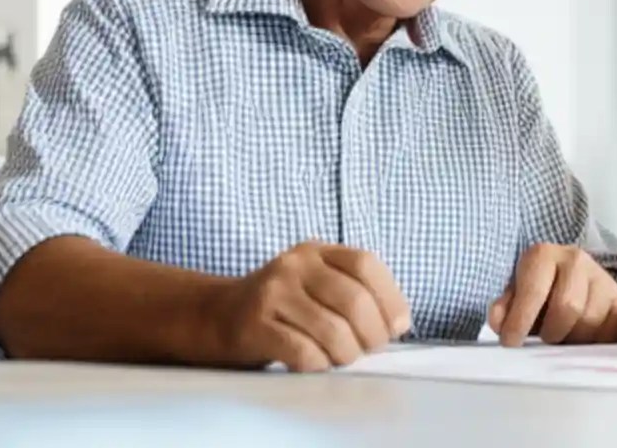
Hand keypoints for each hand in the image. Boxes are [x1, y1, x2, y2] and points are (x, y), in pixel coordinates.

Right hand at [207, 242, 410, 371]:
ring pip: (332, 330)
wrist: (217, 316)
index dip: (390, 298)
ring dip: (346, 354)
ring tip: (341, 359)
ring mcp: (272, 292)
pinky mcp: (254, 324)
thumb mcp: (317, 285)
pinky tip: (316, 364)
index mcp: (317, 251)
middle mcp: (295, 265)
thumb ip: (355, 293)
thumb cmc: (283, 307)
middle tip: (368, 350)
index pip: (366, 264)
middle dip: (372, 334)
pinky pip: (303, 351)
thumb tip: (399, 323)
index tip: (397, 327)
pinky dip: (319, 364)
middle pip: (353, 300)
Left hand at [488, 244, 616, 346]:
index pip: (534, 291)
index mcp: (544, 255)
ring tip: (563, 338)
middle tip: (544, 341)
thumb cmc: (537, 289)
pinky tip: (582, 341)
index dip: (520, 321)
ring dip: (573, 340)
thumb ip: (504, 308)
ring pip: (591, 322)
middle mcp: (576, 260)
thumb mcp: (515, 294)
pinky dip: (595, 343)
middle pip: (568, 308)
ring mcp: (602, 278)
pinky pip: (611, 331)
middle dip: (552, 332)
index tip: (511, 343)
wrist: (569, 279)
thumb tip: (499, 322)